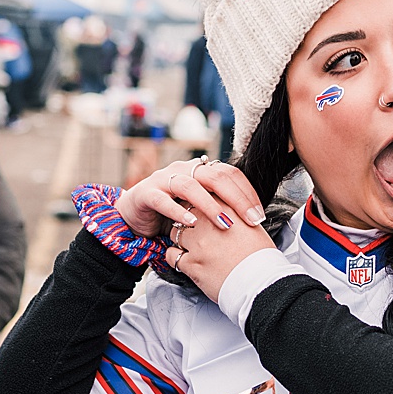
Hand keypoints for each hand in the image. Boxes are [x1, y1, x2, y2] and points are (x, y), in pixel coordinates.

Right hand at [116, 157, 272, 299]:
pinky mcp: (146, 194)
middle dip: (237, 198)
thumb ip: (218, 205)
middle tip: (251, 219)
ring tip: (225, 223)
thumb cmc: (171, 212)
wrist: (133, 214)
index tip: (259, 214)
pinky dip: (177, 211)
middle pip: (215, 176)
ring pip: (190, 186)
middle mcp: (183, 170)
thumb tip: (250, 216)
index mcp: (199, 170)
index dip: (247, 192)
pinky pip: (163, 201)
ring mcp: (164, 180)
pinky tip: (191, 224)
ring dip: (210, 205)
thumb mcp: (197, 207)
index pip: (229, 173)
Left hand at [165, 197, 276, 301]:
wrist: (261, 283)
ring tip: (190, 245)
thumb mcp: (253, 227)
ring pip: (175, 232)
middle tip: (194, 228)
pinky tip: (183, 260)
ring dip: (180, 238)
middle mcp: (209, 224)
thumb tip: (228, 212)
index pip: (204, 196)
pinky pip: (171, 255)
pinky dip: (175, 257)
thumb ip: (236, 214)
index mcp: (226, 210)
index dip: (202, 203)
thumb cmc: (261, 258)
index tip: (203, 211)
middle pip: (186, 211)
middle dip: (188, 219)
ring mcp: (198, 244)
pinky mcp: (191, 264)